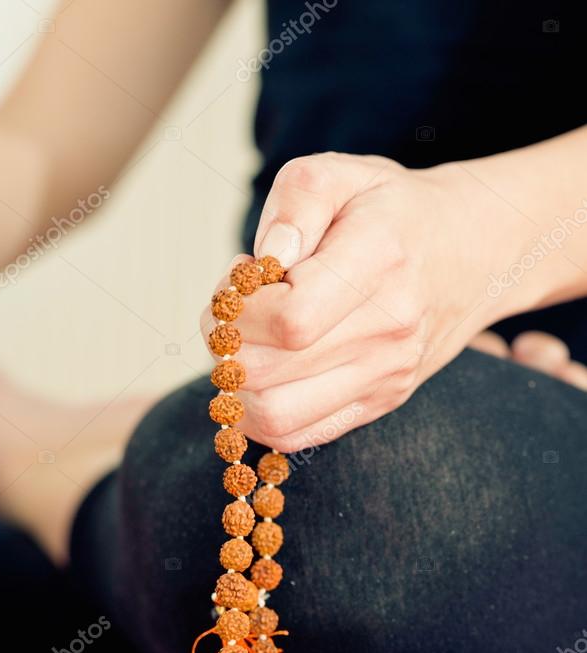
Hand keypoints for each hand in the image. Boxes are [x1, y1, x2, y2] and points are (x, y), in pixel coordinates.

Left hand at [201, 152, 517, 450]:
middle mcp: (388, 330)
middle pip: (267, 374)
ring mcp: (386, 376)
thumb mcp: (343, 174)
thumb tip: (267, 258)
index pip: (288, 320)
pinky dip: (258, 413)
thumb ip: (297, 201)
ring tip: (250, 343)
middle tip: (233, 311)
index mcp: (378, 262)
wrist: (470, 252)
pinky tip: (266, 371)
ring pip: (274, 417)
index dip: (239, 309)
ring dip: (236, 384)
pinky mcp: (380, 404)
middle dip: (225, 343)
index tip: (240, 279)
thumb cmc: (391, 212)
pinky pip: (296, 435)